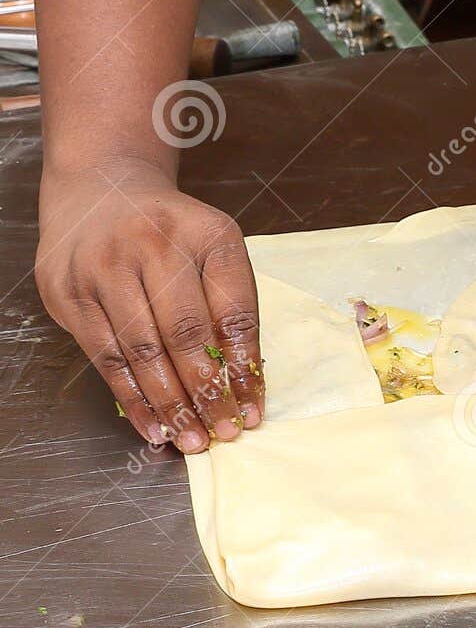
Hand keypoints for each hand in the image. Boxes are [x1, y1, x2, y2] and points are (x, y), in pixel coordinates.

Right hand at [36, 162, 263, 451]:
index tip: (253, 407)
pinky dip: (132, 398)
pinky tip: (153, 426)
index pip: (234, 312)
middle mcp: (154, 245)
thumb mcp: (212, 249)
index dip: (246, 366)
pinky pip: (105, 357)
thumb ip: (228, 306)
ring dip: (171, 404)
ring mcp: (105, 266)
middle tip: (224, 432)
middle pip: (186, 334)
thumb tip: (239, 382)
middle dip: (208, 392)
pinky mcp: (70, 292)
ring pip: (143, 351)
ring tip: (192, 438)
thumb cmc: (170, 232)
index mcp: (208, 233)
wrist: (100, 189)